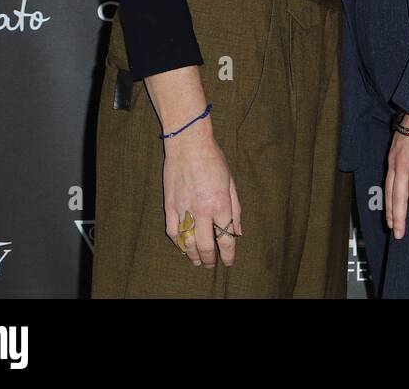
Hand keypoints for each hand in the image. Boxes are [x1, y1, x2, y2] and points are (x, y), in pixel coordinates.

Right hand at [162, 118, 241, 268]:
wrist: (189, 144)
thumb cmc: (214, 160)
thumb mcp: (231, 182)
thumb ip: (235, 209)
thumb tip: (238, 231)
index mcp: (221, 205)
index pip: (226, 239)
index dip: (228, 255)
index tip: (229, 261)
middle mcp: (202, 211)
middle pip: (205, 246)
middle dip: (210, 260)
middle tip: (212, 265)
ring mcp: (184, 209)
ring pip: (186, 243)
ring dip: (192, 255)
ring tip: (197, 260)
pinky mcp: (170, 206)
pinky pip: (172, 231)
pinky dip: (177, 243)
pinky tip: (182, 246)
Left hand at [386, 115, 408, 239]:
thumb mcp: (399, 141)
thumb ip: (398, 158)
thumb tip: (399, 170)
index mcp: (393, 162)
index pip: (388, 191)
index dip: (389, 209)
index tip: (390, 223)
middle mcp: (402, 167)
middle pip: (398, 199)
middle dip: (399, 219)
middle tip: (400, 235)